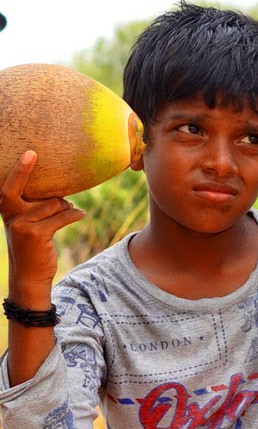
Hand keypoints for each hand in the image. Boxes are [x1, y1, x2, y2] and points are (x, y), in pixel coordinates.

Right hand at [0, 151, 83, 291]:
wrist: (29, 275)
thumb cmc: (31, 245)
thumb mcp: (26, 223)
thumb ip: (33, 206)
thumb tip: (60, 190)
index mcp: (7, 210)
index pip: (10, 186)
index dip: (20, 170)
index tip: (30, 153)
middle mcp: (12, 215)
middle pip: (40, 194)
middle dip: (52, 190)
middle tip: (54, 183)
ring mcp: (23, 224)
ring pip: (57, 204)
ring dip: (67, 209)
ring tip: (67, 214)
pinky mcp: (37, 234)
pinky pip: (64, 216)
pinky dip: (75, 215)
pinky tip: (80, 215)